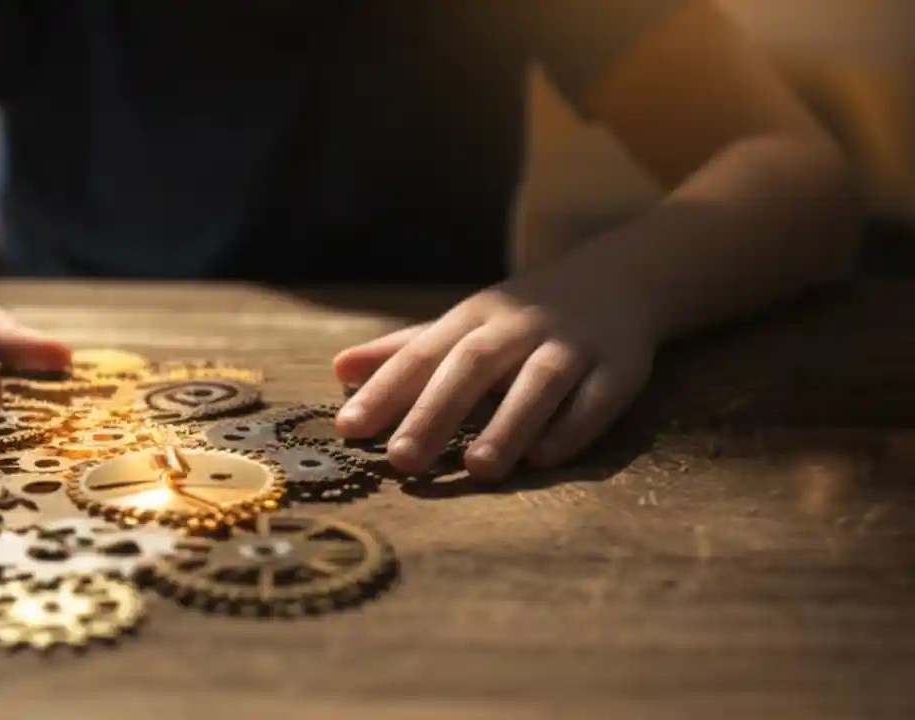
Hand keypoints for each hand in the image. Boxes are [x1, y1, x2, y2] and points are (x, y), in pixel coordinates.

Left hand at [332, 263, 655, 479]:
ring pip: (540, 380)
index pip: (422, 354)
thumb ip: (404, 351)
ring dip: (509, 422)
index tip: (349, 428)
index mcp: (474, 317)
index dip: (385, 391)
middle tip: (402, 460)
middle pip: (473, 365)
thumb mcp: (463, 324)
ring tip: (479, 468)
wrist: (617, 279)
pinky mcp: (621, 365)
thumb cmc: (519, 318)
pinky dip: (574, 425)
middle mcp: (519, 325)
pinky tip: (546, 457)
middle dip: (437, 411)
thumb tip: (338, 370)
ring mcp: (572, 343)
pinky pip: (598, 397)